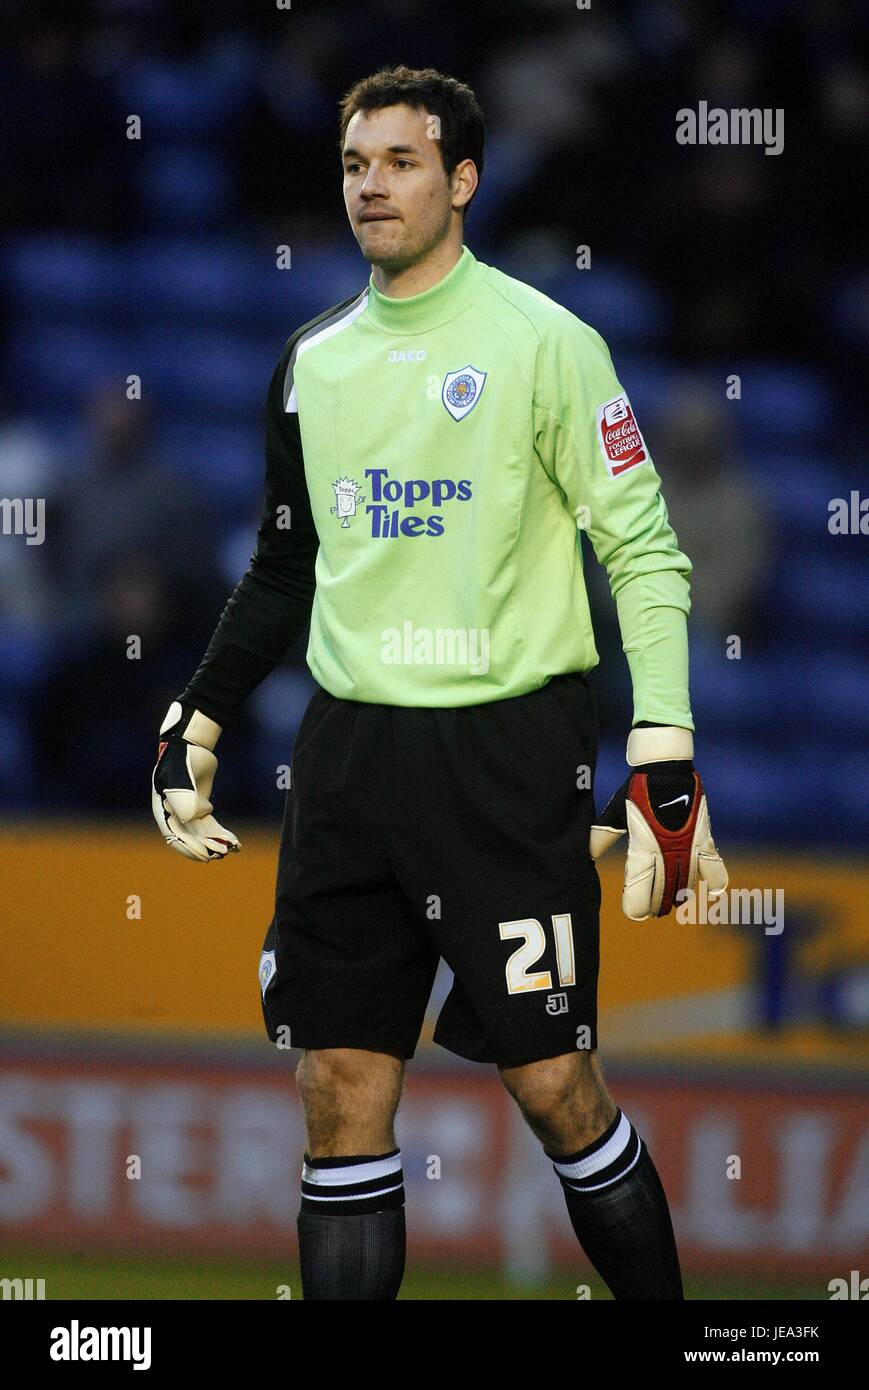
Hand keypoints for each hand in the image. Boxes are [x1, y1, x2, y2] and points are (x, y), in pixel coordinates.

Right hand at [151, 702, 239, 861]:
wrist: (192, 744)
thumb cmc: (182, 759)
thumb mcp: (180, 777)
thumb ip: (183, 797)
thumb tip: (192, 818)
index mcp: (163, 809)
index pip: (174, 836)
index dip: (189, 848)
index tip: (205, 857)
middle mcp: (173, 813)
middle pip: (190, 838)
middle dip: (206, 848)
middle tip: (222, 853)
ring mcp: (187, 811)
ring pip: (202, 834)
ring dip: (216, 843)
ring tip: (232, 848)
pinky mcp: (201, 806)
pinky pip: (210, 825)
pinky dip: (221, 834)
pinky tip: (234, 841)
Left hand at [590, 725, 726, 919]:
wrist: (665, 765)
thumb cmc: (637, 788)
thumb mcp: (617, 813)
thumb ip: (603, 836)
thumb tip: (587, 854)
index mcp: (642, 845)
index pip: (639, 885)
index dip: (637, 903)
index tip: (635, 913)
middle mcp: (667, 849)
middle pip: (664, 889)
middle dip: (657, 904)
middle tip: (653, 912)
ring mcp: (688, 845)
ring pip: (687, 883)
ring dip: (680, 895)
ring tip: (674, 903)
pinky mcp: (704, 837)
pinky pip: (714, 865)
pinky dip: (714, 880)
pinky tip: (711, 891)